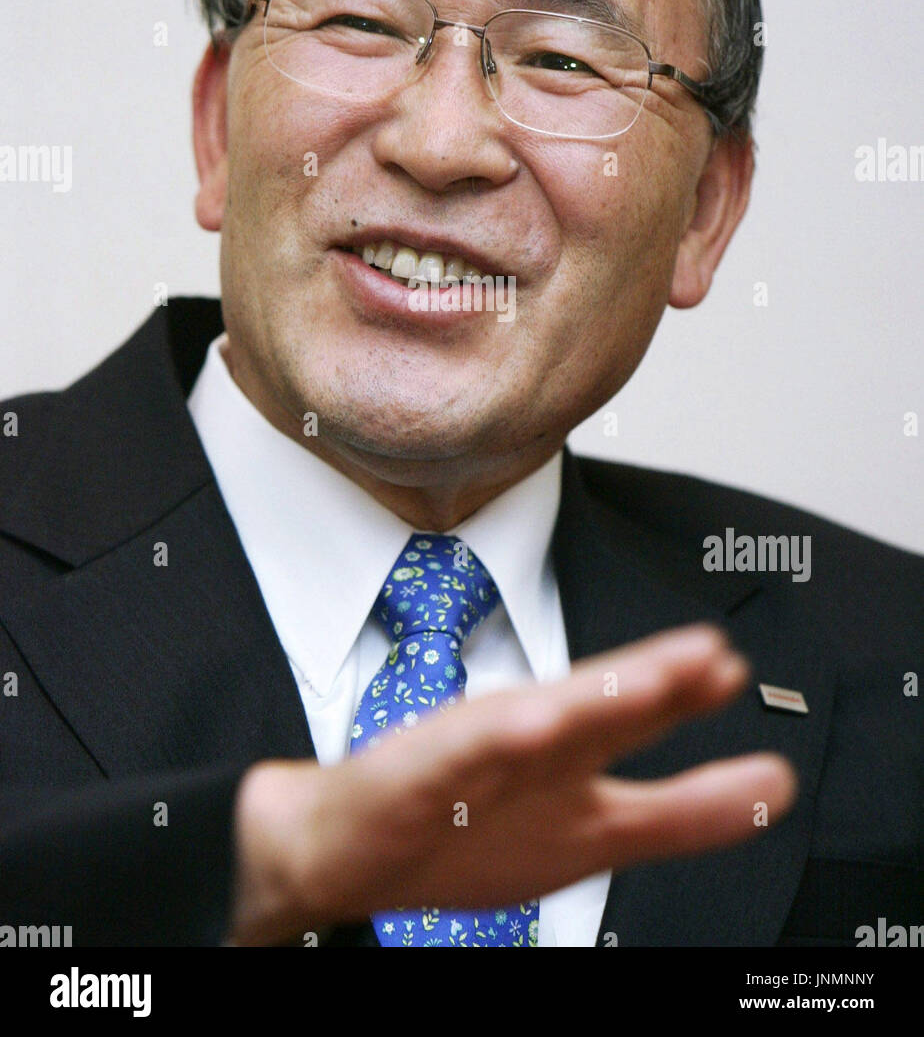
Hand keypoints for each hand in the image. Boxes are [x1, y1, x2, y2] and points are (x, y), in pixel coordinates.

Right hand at [228, 623, 795, 944]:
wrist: (339, 848)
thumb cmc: (461, 832)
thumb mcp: (595, 835)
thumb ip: (683, 812)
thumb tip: (777, 785)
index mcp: (571, 763)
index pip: (634, 719)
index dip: (683, 695)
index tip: (730, 667)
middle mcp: (526, 749)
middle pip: (591, 711)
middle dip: (644, 683)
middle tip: (701, 654)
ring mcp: (469, 759)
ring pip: (530, 725)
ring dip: (582, 702)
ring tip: (637, 684)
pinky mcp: (416, 779)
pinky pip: (456, 761)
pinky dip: (491, 742)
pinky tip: (526, 727)